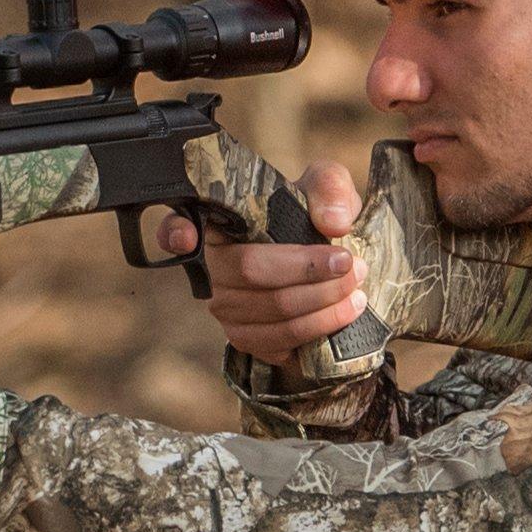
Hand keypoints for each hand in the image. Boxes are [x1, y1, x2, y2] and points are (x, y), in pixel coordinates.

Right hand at [149, 160, 370, 360]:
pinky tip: (339, 318)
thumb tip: (334, 223)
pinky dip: (313, 331)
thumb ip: (330, 190)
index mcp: (218, 223)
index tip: (188, 237)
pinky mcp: (244, 338)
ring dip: (320, 306)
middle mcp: (212, 268)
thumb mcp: (326, 189)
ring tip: (356, 293)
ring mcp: (224, 308)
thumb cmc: (313, 218)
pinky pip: (276, 342)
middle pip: (250, 273)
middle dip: (308, 273)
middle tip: (352, 266)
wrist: (327, 266)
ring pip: (270, 312)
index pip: (179, 230)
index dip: (175, 234)